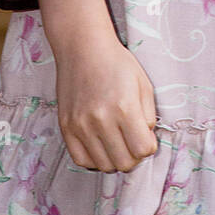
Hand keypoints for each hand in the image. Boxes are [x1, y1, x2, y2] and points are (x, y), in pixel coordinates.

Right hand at [53, 29, 158, 172]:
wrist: (83, 48)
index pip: (143, 150)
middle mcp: (101, 120)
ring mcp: (81, 126)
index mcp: (124, 108)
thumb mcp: (143, 84)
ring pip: (104, 166)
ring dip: (115, 158)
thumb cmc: (116, 63)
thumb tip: (146, 141)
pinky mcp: (66, 128)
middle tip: (132, 141)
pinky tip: (100, 144)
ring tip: (117, 141)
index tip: (145, 136)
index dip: (148, 146)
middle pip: (124, 163)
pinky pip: (82, 161)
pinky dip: (95, 159)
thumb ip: (148, 116)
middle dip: (134, 156)